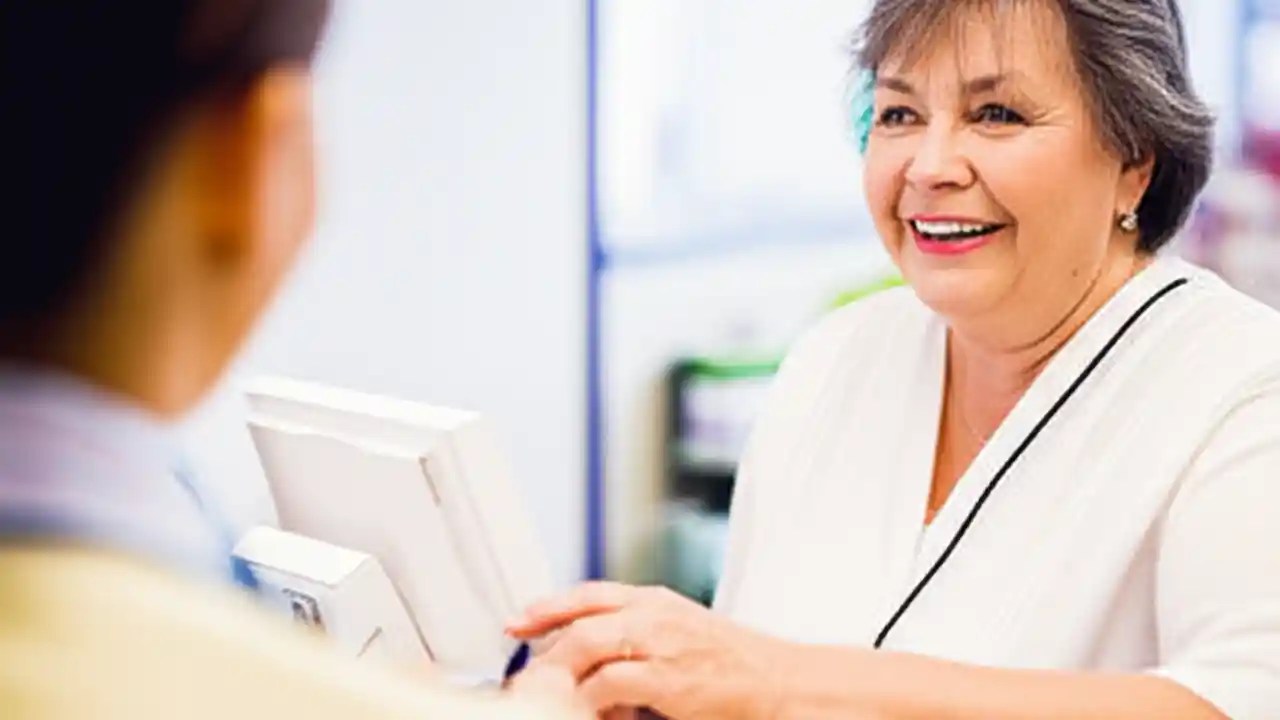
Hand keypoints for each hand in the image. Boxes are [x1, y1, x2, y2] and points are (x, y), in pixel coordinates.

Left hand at [506, 582, 790, 719]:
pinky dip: (590, 702)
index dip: (547, 607)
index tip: (516, 624)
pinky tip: (594, 714)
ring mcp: (660, 645)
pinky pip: (608, 685)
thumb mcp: (680, 632)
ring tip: (547, 700)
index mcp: (655, 601)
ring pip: (586, 648)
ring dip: (561, 677)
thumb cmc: (731, 664)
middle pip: (579, 623)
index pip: (589, 593)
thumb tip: (588, 655)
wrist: (779, 683)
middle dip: (545, 653)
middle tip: (525, 680)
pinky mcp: (668, 680)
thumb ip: (636, 634)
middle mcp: (654, 615)